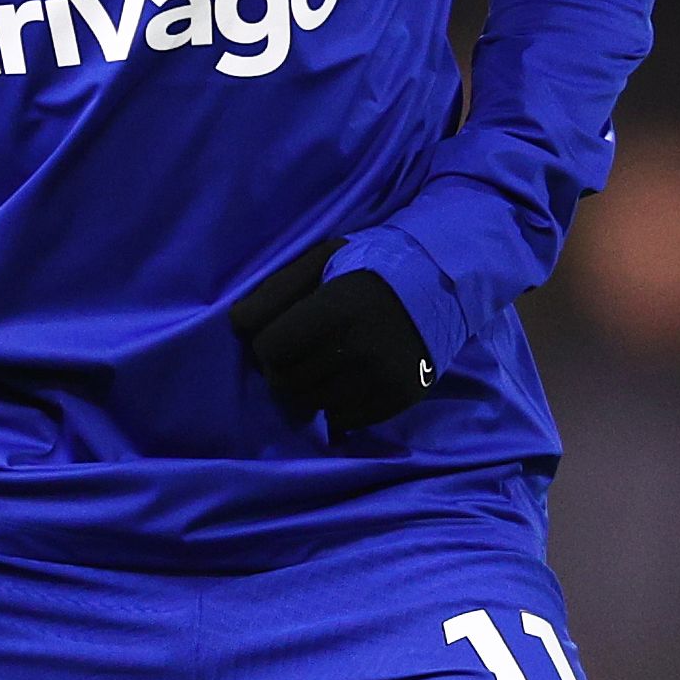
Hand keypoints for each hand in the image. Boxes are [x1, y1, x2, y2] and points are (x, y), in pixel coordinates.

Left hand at [229, 246, 435, 429]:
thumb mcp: (321, 260)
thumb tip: (237, 325)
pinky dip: (338, 404)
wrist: (442, 283)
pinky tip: (351, 379)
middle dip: (285, 371)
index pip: (270, 351)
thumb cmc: (370, 269)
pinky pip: (343, 420)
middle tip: (304, 354)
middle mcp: (359, 349)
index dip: (269, 345)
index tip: (285, 336)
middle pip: (286, 384)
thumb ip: (276, 291)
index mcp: (336, 310)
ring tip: (329, 364)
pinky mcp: (398, 400)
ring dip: (310, 389)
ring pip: (312, 404)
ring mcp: (382, 378)